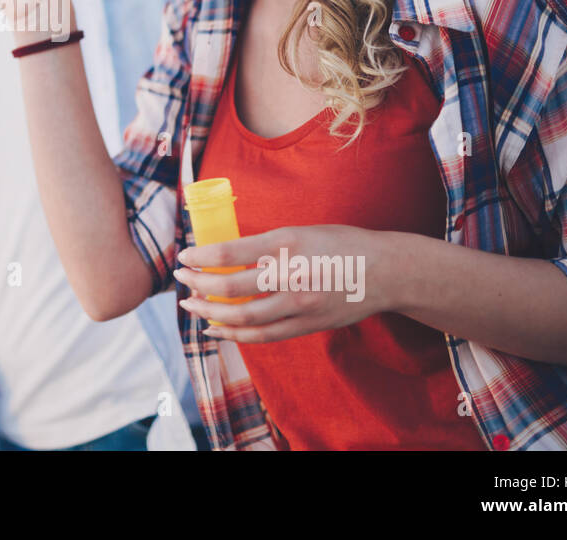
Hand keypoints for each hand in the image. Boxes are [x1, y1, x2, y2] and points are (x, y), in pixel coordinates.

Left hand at [173, 225, 393, 342]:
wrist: (386, 271)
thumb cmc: (339, 244)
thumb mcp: (299, 231)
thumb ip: (264, 245)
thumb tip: (220, 256)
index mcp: (288, 242)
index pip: (230, 252)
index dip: (200, 257)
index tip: (184, 256)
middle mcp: (292, 274)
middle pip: (231, 286)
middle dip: (198, 284)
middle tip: (180, 278)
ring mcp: (301, 304)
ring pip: (244, 316)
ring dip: (210, 313)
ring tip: (190, 306)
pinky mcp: (308, 325)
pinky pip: (263, 335)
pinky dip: (235, 334)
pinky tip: (215, 328)